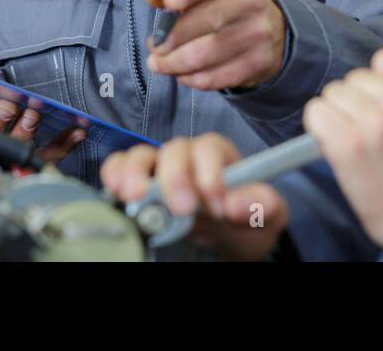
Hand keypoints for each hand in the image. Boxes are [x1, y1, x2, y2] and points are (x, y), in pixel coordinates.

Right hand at [101, 134, 288, 260]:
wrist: (229, 233)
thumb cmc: (247, 217)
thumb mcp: (267, 213)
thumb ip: (261, 204)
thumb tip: (236, 202)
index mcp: (221, 154)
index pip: (210, 149)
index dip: (210, 175)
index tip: (217, 205)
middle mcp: (189, 155)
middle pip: (175, 151)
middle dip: (175, 178)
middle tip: (183, 209)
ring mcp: (161, 168)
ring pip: (142, 155)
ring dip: (136, 173)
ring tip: (137, 197)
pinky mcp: (140, 183)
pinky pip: (120, 167)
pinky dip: (115, 174)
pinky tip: (116, 191)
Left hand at [141, 0, 286, 90]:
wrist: (267, 24)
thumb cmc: (217, 0)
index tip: (169, 2)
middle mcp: (249, 0)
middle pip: (206, 21)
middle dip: (170, 38)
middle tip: (154, 47)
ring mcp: (258, 32)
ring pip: (205, 56)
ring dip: (173, 64)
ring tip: (160, 63)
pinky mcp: (260, 61)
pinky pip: (215, 78)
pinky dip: (190, 79)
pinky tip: (183, 73)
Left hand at [302, 48, 382, 246]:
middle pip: (356, 77)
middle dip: (361, 100)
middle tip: (376, 130)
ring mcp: (377, 124)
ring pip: (334, 92)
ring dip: (341, 113)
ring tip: (361, 139)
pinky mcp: (348, 144)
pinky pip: (316, 111)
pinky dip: (320, 126)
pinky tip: (338, 144)